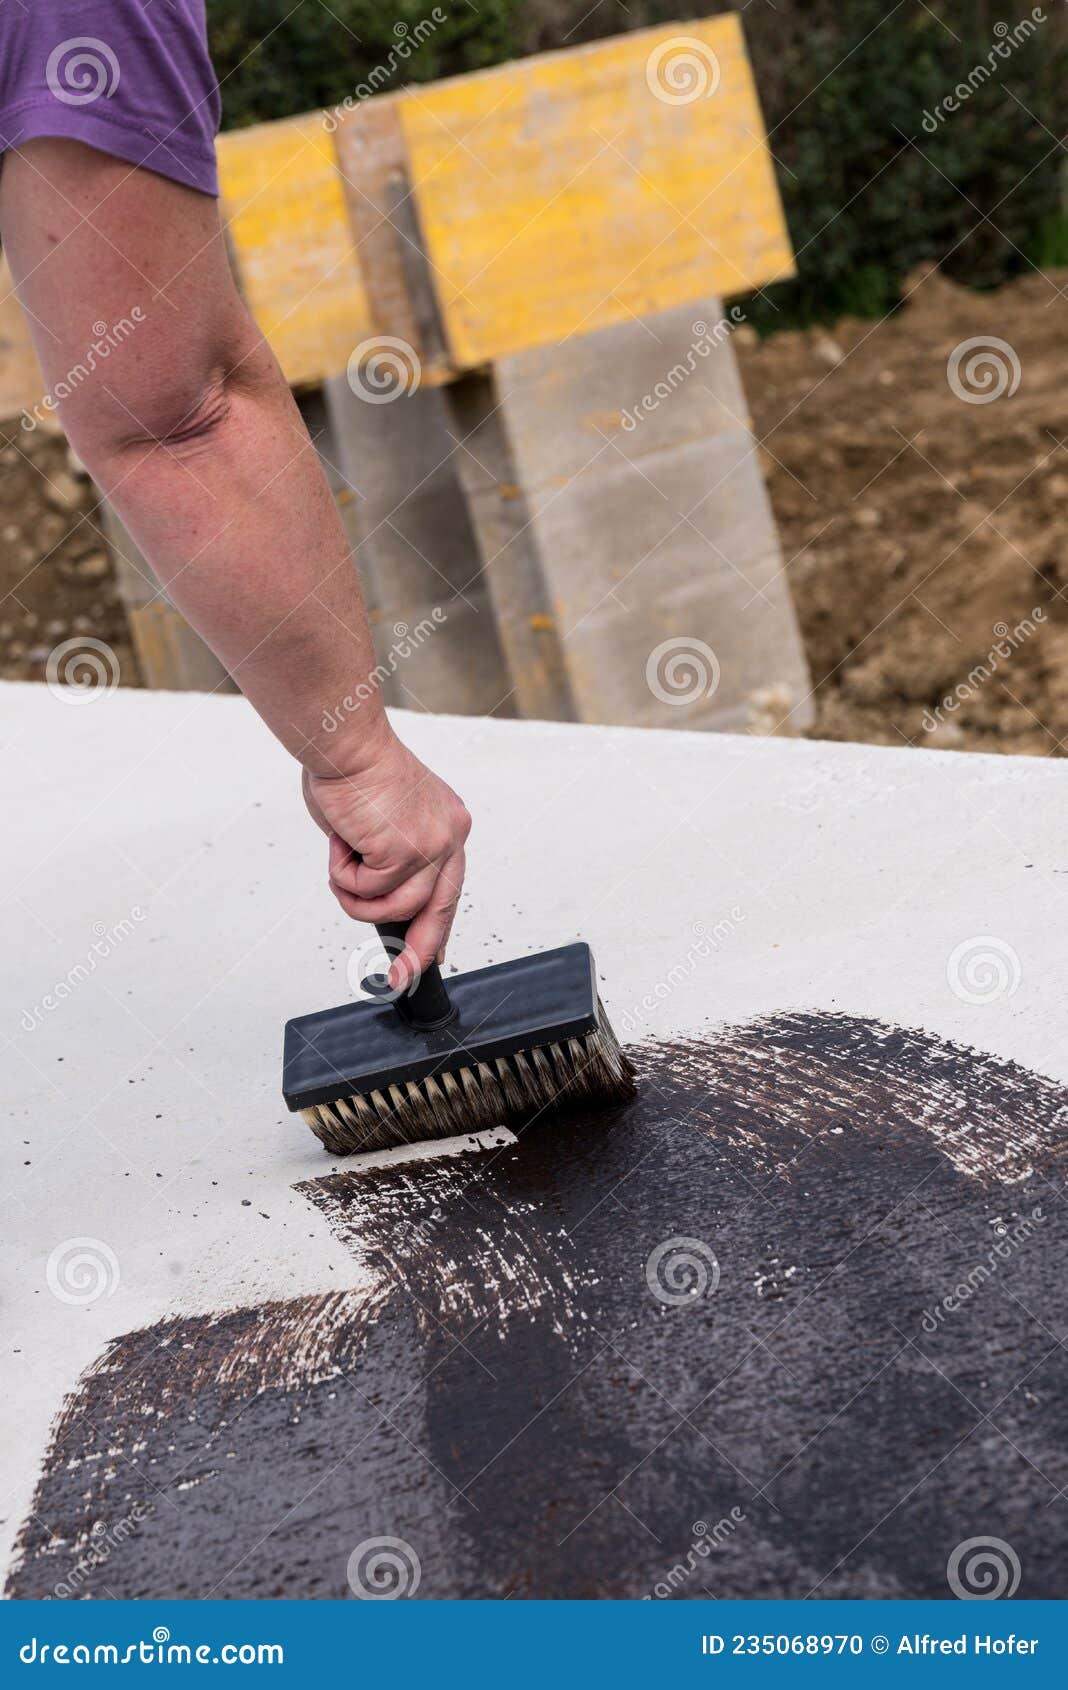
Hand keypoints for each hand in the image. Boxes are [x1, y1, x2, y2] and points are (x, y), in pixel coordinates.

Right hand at [302, 731, 470, 988]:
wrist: (344, 742)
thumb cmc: (352, 769)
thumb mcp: (382, 820)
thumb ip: (387, 856)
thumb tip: (374, 891)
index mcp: (447, 824)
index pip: (448, 887)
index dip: (437, 924)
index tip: (430, 954)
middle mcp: (449, 835)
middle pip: (441, 909)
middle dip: (419, 950)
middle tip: (402, 976)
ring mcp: (431, 845)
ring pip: (393, 907)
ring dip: (355, 895)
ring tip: (340, 862)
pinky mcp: (406, 852)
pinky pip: (366, 891)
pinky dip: (341, 874)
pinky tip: (341, 842)